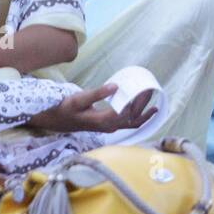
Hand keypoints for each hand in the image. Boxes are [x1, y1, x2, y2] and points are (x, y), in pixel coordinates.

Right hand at [29, 85, 156, 133]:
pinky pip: (130, 124)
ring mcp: (111, 127)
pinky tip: (150, 111)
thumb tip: (115, 86)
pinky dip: (141, 117)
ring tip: (155, 100)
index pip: (126, 111)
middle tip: (151, 88)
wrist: (58, 120)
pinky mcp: (111, 126)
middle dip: (144, 103)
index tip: (144, 88)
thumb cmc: (67, 108)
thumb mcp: (79, 99)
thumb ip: (97, 93)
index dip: (137, 101)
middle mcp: (110, 126)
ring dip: (145, 111)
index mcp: (104, 121)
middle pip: (133, 116)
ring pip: (134, 122)